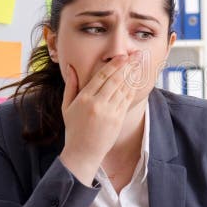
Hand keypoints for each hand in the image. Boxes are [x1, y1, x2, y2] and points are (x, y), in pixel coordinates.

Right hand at [59, 53, 139, 184]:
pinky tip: (137, 80)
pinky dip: (133, 89)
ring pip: (124, 89)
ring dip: (133, 74)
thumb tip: (71, 67)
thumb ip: (70, 86)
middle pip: (115, 80)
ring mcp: (109, 112)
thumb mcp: (66, 107)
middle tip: (137, 54)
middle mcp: (98, 104)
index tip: (122, 56)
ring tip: (140, 63)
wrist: (83, 152)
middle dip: (128, 65)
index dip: (113, 65)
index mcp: (84, 99)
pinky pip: (127, 100)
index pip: (101, 77)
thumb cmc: (74, 129)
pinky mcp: (118, 119)